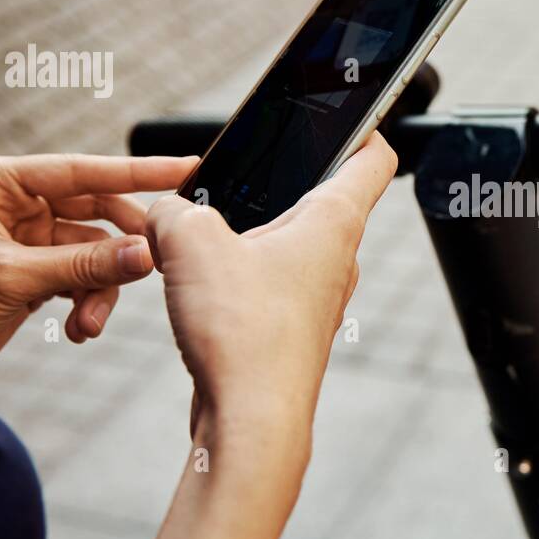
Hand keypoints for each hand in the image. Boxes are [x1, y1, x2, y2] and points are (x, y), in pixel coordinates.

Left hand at [0, 153, 196, 384]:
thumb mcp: (12, 280)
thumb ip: (84, 266)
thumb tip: (146, 254)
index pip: (82, 170)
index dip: (137, 171)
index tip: (184, 167)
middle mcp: (19, 202)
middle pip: (99, 211)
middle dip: (122, 247)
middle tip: (154, 264)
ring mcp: (32, 237)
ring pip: (98, 251)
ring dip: (102, 288)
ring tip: (90, 321)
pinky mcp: (40, 270)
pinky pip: (88, 277)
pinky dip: (90, 302)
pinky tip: (80, 327)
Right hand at [115, 134, 396, 538]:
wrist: (250, 425)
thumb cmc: (243, 336)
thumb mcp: (190, 244)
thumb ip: (174, 211)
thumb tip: (165, 213)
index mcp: (334, 223)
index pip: (373, 159)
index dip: (363, 128)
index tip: (345, 113)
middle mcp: (336, 260)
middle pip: (323, 200)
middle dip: (281, 183)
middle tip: (239, 173)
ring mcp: (316, 299)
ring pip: (289, 248)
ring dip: (251, 236)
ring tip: (204, 234)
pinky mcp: (289, 331)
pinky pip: (266, 287)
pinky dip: (237, 278)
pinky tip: (197, 287)